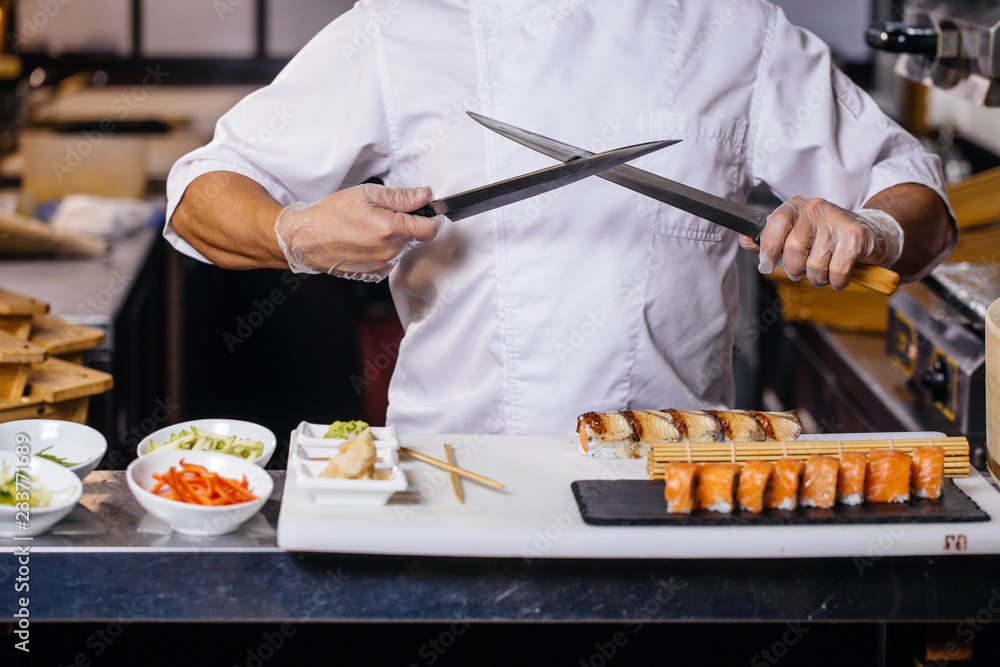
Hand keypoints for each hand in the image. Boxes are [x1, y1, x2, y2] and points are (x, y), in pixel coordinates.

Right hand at [274, 183, 443, 280]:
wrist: (306, 239)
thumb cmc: (331, 214)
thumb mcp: (366, 194)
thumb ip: (401, 196)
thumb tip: (425, 196)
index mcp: (391, 229)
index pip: (431, 228)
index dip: (432, 217)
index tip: (428, 210)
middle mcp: (390, 251)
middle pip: (418, 238)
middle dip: (410, 224)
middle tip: (387, 213)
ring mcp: (383, 265)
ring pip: (404, 248)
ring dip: (396, 237)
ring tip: (371, 227)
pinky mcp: (375, 273)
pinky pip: (391, 259)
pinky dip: (385, 249)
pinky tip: (366, 240)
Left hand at [739, 196, 902, 288]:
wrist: (872, 234)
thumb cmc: (827, 238)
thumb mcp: (795, 234)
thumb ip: (769, 240)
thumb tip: (745, 240)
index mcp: (796, 206)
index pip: (774, 224)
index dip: (768, 248)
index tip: (766, 265)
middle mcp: (814, 208)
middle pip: (793, 250)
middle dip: (796, 269)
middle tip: (804, 270)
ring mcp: (836, 219)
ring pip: (815, 264)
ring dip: (818, 277)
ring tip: (825, 270)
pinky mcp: (855, 235)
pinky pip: (836, 270)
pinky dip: (837, 280)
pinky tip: (840, 275)